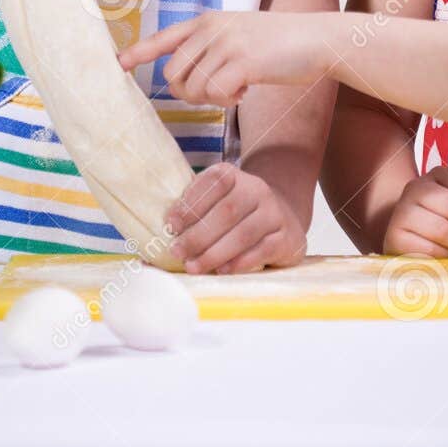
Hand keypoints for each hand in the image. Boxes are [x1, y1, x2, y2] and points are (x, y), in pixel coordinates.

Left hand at [118, 10, 334, 104]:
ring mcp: (226, 44)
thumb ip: (213, 47)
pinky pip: (215, 94)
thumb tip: (187, 79)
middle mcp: (212, 29)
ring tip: (236, 88)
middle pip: (173, 75)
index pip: (164, 38)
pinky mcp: (242, 62)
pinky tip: (246, 90)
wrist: (318, 39)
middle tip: (216, 93)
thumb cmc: (281, 43)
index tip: (118, 63)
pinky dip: (228, 101)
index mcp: (208, 21)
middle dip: (188, 94)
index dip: (139, 52)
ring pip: (192, 88)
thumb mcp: (240, 33)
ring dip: (210, 99)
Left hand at [164, 162, 306, 273]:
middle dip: (198, 235)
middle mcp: (257, 190)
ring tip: (193, 266)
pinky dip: (240, 262)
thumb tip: (160, 240)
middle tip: (177, 252)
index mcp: (234, 176)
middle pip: (227, 211)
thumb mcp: (216, 202)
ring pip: (244, 233)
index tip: (170, 225)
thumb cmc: (237, 213)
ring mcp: (274, 213)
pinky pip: (264, 250)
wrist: (283, 214)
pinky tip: (222, 270)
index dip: (191, 203)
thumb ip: (192, 214)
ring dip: (215, 253)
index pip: (214, 182)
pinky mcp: (287, 237)